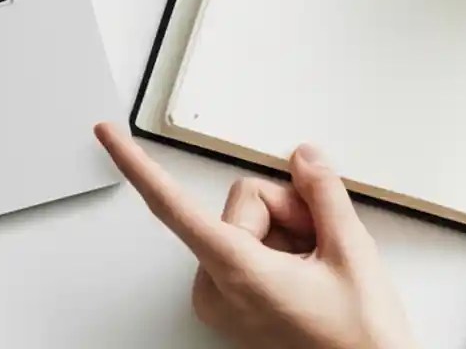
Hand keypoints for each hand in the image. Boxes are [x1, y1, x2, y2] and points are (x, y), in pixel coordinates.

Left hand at [94, 124, 416, 348]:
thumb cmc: (359, 339)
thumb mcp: (353, 252)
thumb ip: (323, 194)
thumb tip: (304, 158)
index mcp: (237, 272)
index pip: (171, 205)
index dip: (136, 165)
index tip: (106, 136)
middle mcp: (217, 288)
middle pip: (241, 204)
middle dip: (286, 213)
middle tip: (321, 247)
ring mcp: (222, 298)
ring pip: (246, 223)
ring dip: (287, 234)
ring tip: (317, 269)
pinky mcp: (229, 301)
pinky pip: (246, 247)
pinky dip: (279, 250)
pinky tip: (305, 272)